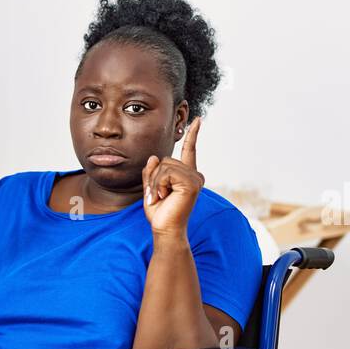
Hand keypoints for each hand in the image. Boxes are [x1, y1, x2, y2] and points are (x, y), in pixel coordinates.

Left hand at [143, 116, 203, 240]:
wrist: (164, 229)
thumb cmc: (159, 212)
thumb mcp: (151, 187)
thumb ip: (152, 171)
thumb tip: (154, 157)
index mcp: (187, 174)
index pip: (190, 150)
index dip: (193, 134)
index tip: (198, 120)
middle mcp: (194, 174)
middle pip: (165, 160)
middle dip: (154, 177)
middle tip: (156, 196)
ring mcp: (195, 178)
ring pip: (164, 166)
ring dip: (155, 182)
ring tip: (160, 197)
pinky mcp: (191, 183)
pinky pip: (166, 173)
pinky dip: (158, 185)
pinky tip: (163, 197)